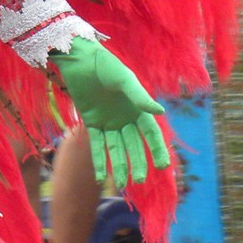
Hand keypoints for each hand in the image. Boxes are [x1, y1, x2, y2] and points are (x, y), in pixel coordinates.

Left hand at [49, 35, 168, 189]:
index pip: (151, 133)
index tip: (163, 165)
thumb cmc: (105, 65)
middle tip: (138, 180)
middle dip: (137, 162)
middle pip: (134, 145)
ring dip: (119, 165)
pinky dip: (99, 160)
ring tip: (123, 183)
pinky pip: (97, 144)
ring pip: (116, 148)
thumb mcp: (123, 79)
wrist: (79, 59)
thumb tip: (159, 112)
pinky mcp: (91, 122)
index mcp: (138, 108)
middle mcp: (125, 117)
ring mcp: (108, 121)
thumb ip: (139, 96)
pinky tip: (101, 177)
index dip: (158, 149)